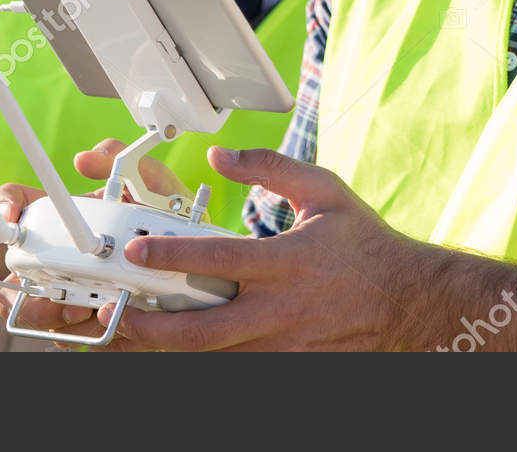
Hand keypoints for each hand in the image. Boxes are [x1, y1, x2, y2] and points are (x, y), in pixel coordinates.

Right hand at [0, 138, 189, 335]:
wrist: (198, 261)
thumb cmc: (167, 217)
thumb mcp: (152, 184)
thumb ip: (123, 161)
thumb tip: (87, 158)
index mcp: (67, 219)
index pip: (18, 205)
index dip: (4, 206)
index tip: (10, 214)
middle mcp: (60, 257)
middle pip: (15, 274)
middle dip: (27, 283)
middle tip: (59, 283)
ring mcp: (71, 291)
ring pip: (38, 312)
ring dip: (56, 313)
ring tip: (88, 304)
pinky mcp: (90, 322)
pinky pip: (70, 338)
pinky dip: (84, 335)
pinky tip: (107, 322)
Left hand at [0, 146, 436, 349]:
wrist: (407, 303)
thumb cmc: (364, 244)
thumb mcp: (326, 190)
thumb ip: (270, 167)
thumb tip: (219, 154)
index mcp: (287, 261)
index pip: (221, 259)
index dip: (175, 254)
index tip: (137, 248)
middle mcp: (279, 308)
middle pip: (202, 328)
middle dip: (150, 326)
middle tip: (109, 315)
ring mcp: (279, 343)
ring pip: (209, 352)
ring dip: (163, 344)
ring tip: (121, 331)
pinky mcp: (283, 362)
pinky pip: (230, 360)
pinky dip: (196, 353)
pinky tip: (166, 344)